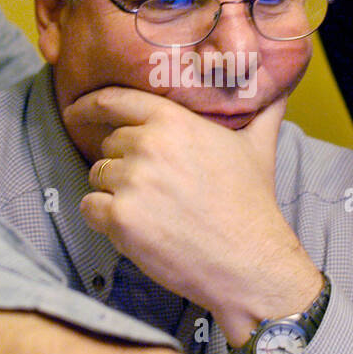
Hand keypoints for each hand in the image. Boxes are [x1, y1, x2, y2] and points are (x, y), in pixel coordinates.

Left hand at [65, 87, 323, 343]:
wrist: (250, 261)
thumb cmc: (252, 206)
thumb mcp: (258, 148)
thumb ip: (261, 114)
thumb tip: (278, 92)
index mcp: (173, 122)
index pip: (116, 100)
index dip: (89, 105)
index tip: (75, 110)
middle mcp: (148, 146)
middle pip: (109, 147)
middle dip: (124, 166)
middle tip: (155, 190)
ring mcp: (132, 182)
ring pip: (98, 178)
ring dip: (115, 194)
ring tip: (152, 212)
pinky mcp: (121, 219)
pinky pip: (90, 209)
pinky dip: (104, 220)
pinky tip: (134, 228)